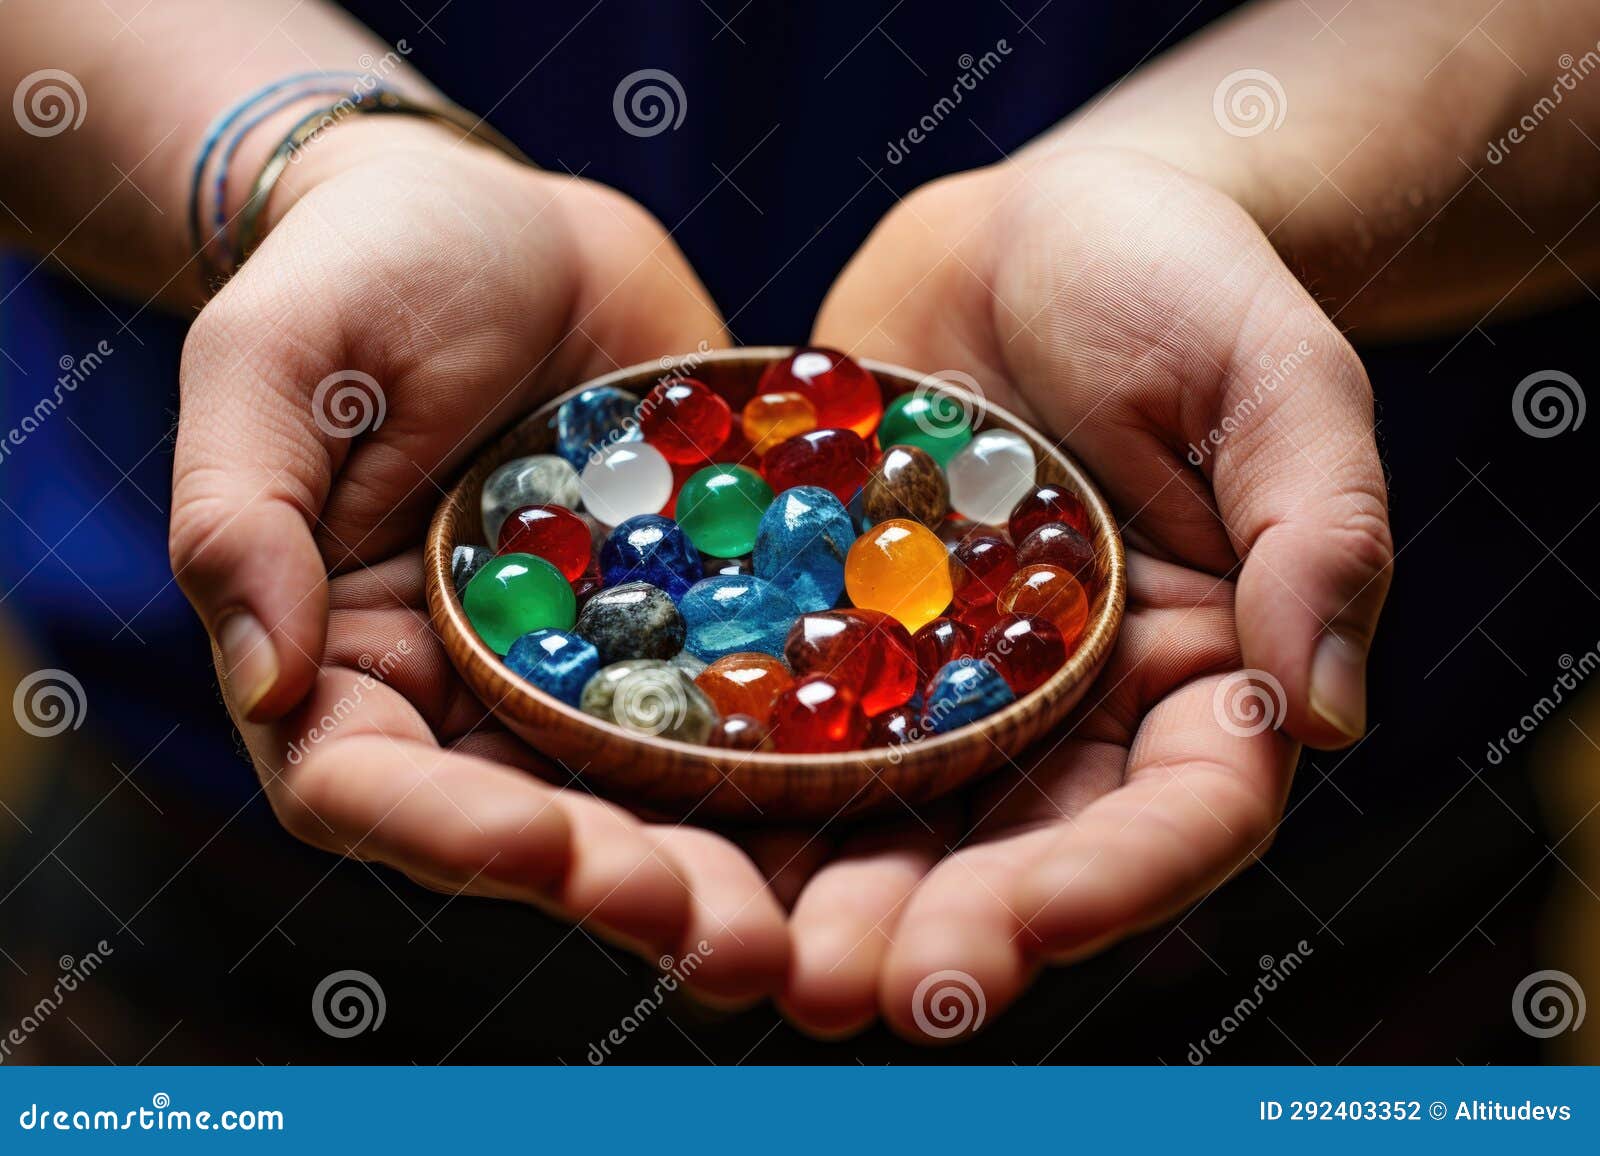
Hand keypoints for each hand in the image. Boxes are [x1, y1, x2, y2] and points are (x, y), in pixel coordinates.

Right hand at [169, 120, 790, 1000]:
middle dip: (625, 882)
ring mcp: (595, 660)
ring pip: (654, 786)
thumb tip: (265, 685)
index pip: (373, 784)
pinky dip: (803, 742)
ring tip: (808, 921)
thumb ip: (241, 517)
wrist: (514, 218)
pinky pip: (742, 690)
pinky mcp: (692, 616)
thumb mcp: (270, 360)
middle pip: (538, 818)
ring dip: (729, 859)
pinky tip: (886, 779)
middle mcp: (476, 687)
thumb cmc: (363, 269)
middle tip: (727, 939)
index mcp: (350, 654)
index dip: (455, 833)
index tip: (548, 846)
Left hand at [780, 148, 1392, 1038]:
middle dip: (934, 928)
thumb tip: (1323, 715)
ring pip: (887, 815)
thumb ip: (1320, 532)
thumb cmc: (1179, 284)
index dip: (1108, 886)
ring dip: (817, 893)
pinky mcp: (839, 632)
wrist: (1027, 228)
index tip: (1019, 933)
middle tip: (845, 989)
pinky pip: (787, 715)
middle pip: (1013, 852)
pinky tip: (660, 824)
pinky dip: (732, 777)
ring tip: (742, 954)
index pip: (1179, 815)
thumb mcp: (1277, 379)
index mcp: (1192, 677)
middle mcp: (1064, 709)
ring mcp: (943, 680)